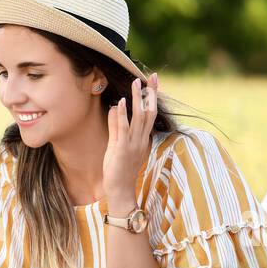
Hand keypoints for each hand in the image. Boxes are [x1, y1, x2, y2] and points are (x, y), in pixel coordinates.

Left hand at [103, 72, 159, 204]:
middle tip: (151, 77)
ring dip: (137, 99)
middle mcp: (141, 139)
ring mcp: (133, 144)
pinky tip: (120, 103)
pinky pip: (124, 129)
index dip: (152, 97)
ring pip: (139, 118)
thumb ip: (116, 126)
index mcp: (143, 138)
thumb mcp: (117, 144)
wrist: (120, 190)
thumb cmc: (118, 169)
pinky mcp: (122, 149)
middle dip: (151, 94)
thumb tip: (114, 107)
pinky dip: (122, 115)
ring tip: (136, 83)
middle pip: (150, 112)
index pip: (150, 114)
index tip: (153, 82)